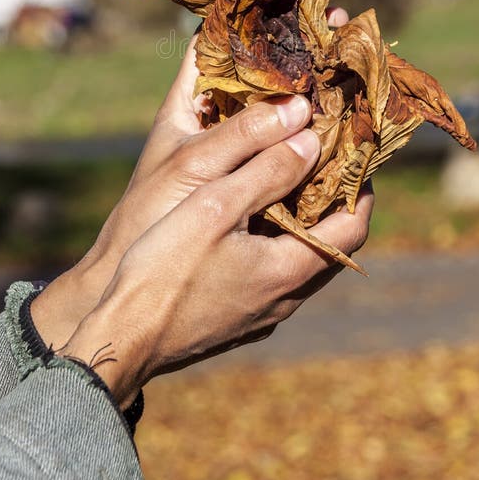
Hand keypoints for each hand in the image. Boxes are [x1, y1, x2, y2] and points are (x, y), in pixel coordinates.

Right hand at [58, 131, 372, 407]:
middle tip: (318, 161)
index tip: (350, 155)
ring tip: (283, 182)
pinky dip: (275, 245)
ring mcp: (260, 315)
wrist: (119, 338)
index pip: (353, 228)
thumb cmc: (162, 268)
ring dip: (302, 224)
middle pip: (331, 247)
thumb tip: (312, 141)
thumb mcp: (215, 205)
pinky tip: (246, 224)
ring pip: (300, 262)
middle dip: (331, 203)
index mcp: (289, 270)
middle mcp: (284, 299)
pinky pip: (272, 277)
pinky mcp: (236, 321)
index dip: (359, 189)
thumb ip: (268, 171)